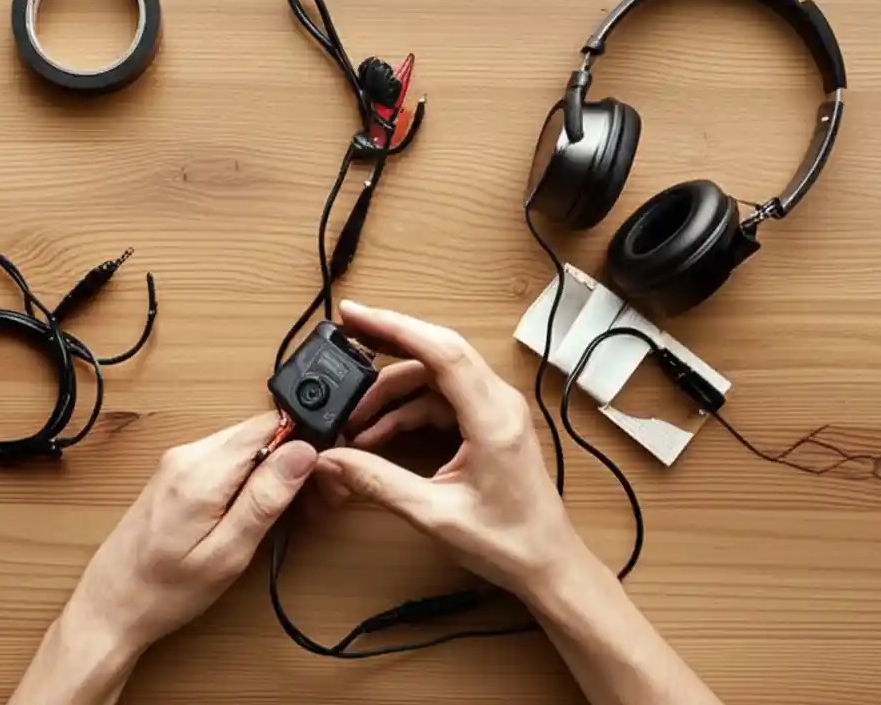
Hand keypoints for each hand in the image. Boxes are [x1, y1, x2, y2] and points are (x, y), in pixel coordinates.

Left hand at [12, 414, 317, 704]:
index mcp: (201, 470)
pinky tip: (247, 515)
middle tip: (304, 507)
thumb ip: (265, 498)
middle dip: (289, 462)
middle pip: (258, 432)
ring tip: (275, 518)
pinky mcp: (174, 473)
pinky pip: (224, 460)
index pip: (269, 424)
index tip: (318, 479)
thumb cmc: (165, 590)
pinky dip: (245, 481)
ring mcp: (177, 461)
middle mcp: (186, 454)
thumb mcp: (227, 553)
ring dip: (268, 474)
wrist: (111, 605)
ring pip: (244, 446)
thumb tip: (301, 452)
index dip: (303, 444)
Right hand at [319, 301, 585, 597]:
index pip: (441, 351)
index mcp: (492, 416)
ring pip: (432, 379)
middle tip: (343, 346)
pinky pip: (440, 400)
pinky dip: (406, 412)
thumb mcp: (434, 514)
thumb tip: (333, 459)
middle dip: (385, 348)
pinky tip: (378, 435)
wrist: (548, 565)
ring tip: (353, 421)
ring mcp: (495, 410)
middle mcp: (498, 403)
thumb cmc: (509, 542)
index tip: (356, 316)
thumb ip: (378, 482)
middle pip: (434, 355)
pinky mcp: (489, 423)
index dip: (395, 327)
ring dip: (390, 394)